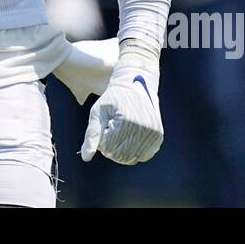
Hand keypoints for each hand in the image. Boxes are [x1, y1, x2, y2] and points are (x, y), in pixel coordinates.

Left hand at [80, 38, 163, 164]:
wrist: (136, 85)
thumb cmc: (113, 99)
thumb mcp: (98, 111)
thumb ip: (92, 134)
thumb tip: (85, 158)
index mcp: (126, 121)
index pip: (107, 147)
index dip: (101, 140)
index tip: (104, 127)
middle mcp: (142, 128)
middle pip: (119, 155)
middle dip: (110, 147)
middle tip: (111, 131)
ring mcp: (153, 134)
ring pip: (131, 158)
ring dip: (121, 150)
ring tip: (120, 133)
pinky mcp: (158, 137)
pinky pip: (143, 156)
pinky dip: (134, 151)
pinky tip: (130, 137)